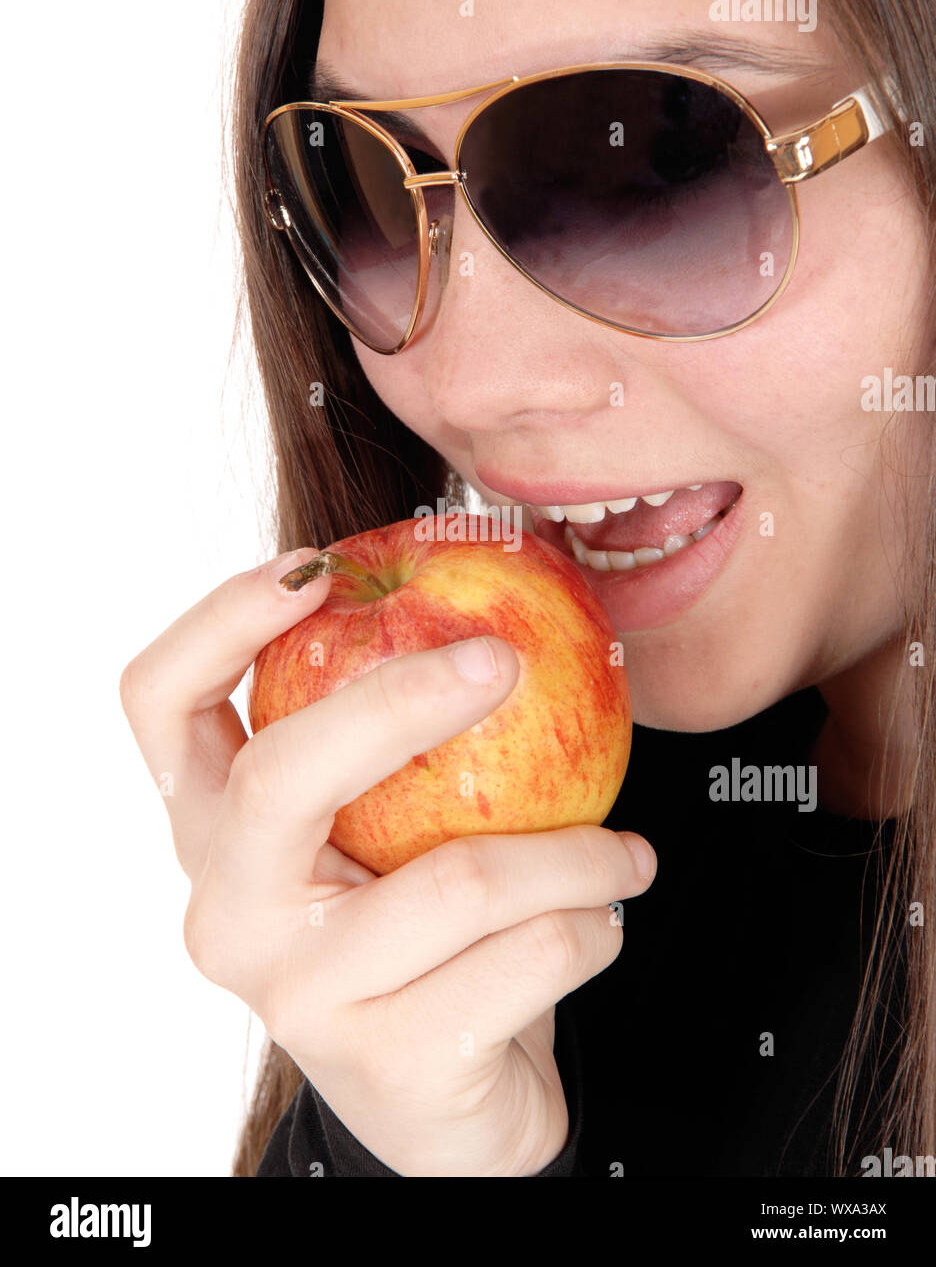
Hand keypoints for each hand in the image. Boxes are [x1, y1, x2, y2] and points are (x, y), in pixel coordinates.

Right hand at [120, 548, 655, 1176]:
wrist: (453, 1106)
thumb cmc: (423, 936)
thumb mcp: (392, 824)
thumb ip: (403, 734)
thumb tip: (498, 598)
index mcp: (215, 829)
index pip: (159, 702)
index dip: (220, 618)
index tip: (316, 566)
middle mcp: (229, 910)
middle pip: (281, 778)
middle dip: (401, 699)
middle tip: (508, 659)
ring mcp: (297, 996)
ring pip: (461, 882)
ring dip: (578, 852)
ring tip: (624, 852)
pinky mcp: (386, 1062)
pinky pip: (529, 955)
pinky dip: (593, 921)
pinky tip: (601, 918)